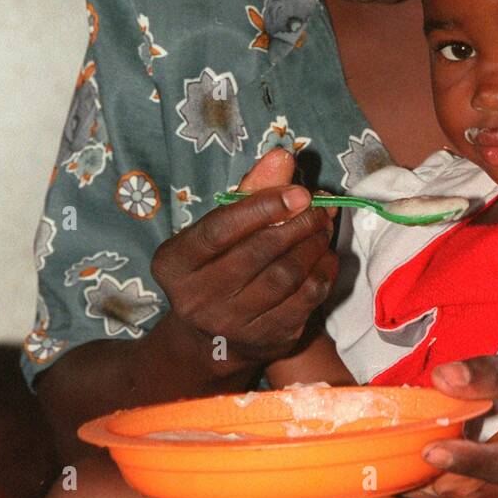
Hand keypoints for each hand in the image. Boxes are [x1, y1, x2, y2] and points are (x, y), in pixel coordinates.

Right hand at [151, 149, 337, 376]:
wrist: (213, 336)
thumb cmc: (218, 262)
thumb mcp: (222, 225)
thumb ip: (251, 189)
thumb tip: (282, 156)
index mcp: (174, 263)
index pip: (220, 230)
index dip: (263, 207)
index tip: (299, 192)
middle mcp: (195, 299)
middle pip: (259, 253)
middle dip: (298, 224)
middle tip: (321, 207)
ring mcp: (230, 325)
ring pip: (285, 277)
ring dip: (313, 245)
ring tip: (323, 226)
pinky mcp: (265, 341)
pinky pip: (304, 301)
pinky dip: (322, 273)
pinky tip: (324, 255)